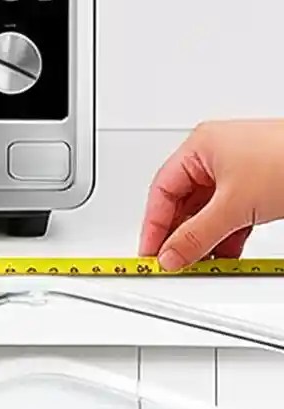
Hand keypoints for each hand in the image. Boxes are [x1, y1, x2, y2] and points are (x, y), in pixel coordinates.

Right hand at [140, 120, 283, 270]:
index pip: (162, 190)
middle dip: (180, 234)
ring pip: (208, 209)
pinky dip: (226, 233)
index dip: (153, 225)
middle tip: (174, 261)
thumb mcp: (234, 206)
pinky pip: (231, 212)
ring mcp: (238, 169)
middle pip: (184, 201)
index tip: (151, 253)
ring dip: (204, 237)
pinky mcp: (258, 184)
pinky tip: (225, 253)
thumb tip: (171, 254)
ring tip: (200, 261)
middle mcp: (215, 155)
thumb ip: (197, 235)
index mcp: (199, 147)